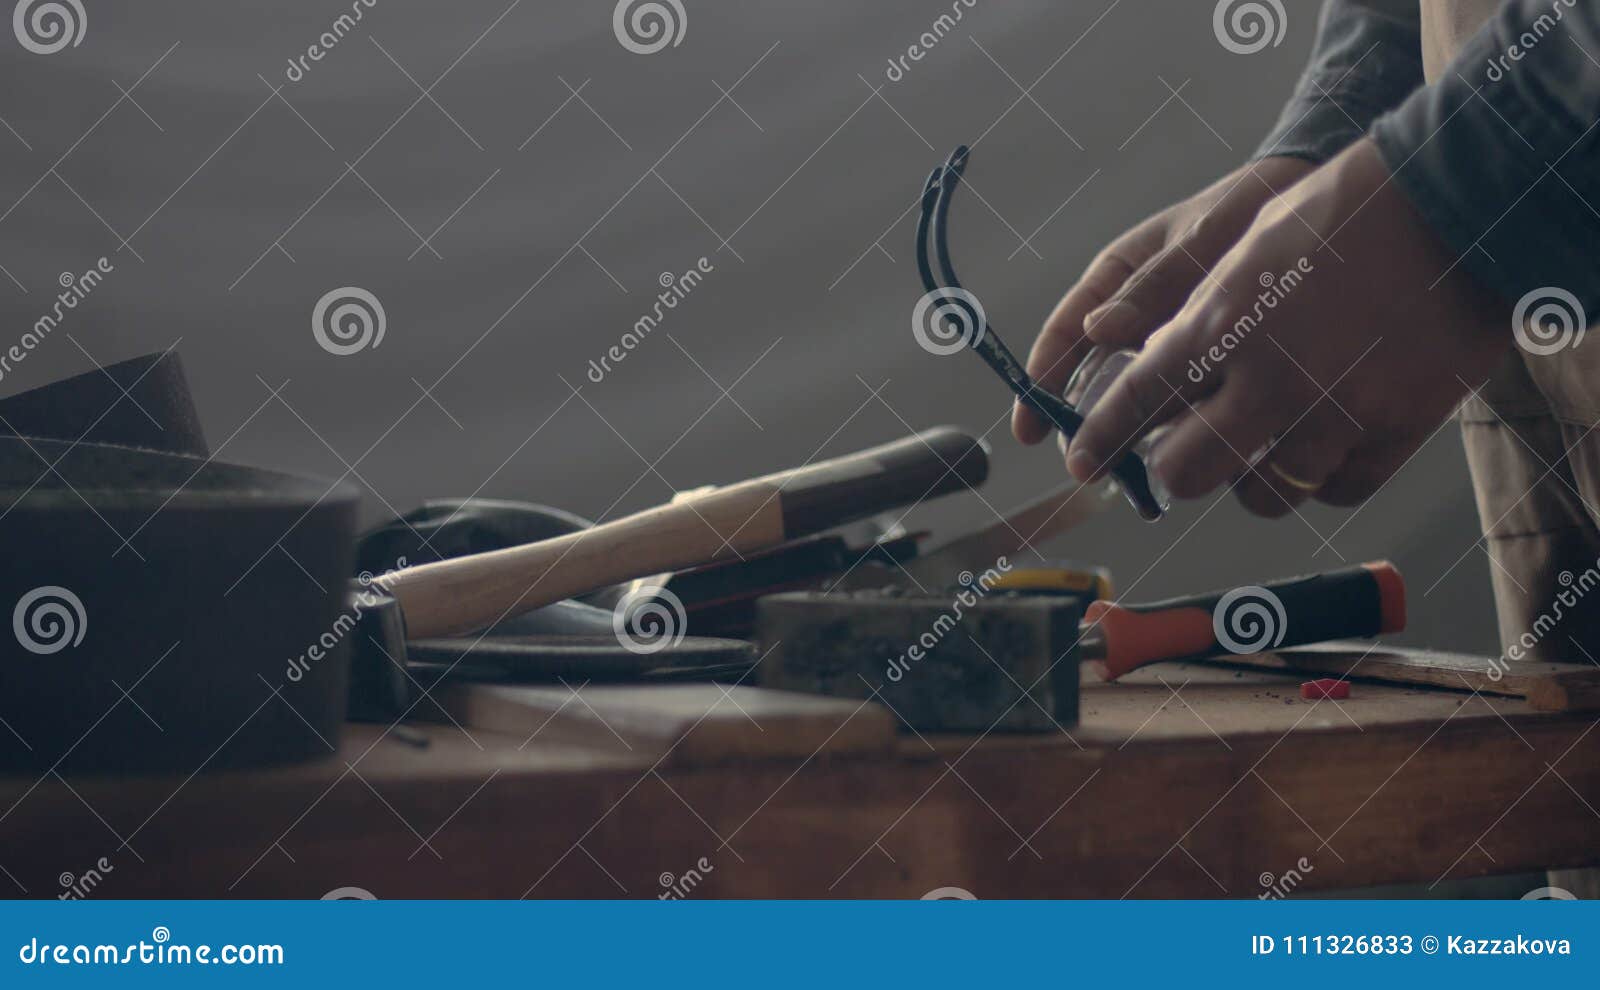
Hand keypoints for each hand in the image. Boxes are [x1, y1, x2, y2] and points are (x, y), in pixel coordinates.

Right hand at [1012, 155, 1314, 444]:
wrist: (1314, 202)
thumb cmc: (1246, 207)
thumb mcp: (1200, 238)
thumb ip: (1155, 284)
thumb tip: (1095, 330)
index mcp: (1116, 276)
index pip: (1065, 332)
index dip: (1041, 382)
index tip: (1029, 428)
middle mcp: (1136, 315)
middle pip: (1095, 377)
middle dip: (1087, 423)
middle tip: (1084, 464)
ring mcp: (1172, 340)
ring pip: (1141, 395)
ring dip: (1137, 431)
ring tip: (1134, 468)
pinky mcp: (1212, 360)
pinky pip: (1188, 399)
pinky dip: (1186, 425)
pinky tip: (1193, 450)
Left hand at [1062, 138, 1513, 516]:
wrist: (1460, 202)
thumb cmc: (1346, 212)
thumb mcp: (1250, 245)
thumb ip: (1197, 309)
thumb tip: (1140, 349)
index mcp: (1223, 324)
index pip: (1136, 401)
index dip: (1100, 439)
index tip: (1083, 460)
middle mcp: (1271, 378)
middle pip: (1189, 470)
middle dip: (1173, 470)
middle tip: (1177, 460)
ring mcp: (1336, 410)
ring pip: (1263, 494)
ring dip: (1248, 480)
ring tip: (1256, 450)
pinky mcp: (1396, 429)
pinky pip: (1336, 490)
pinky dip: (1318, 480)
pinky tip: (1316, 449)